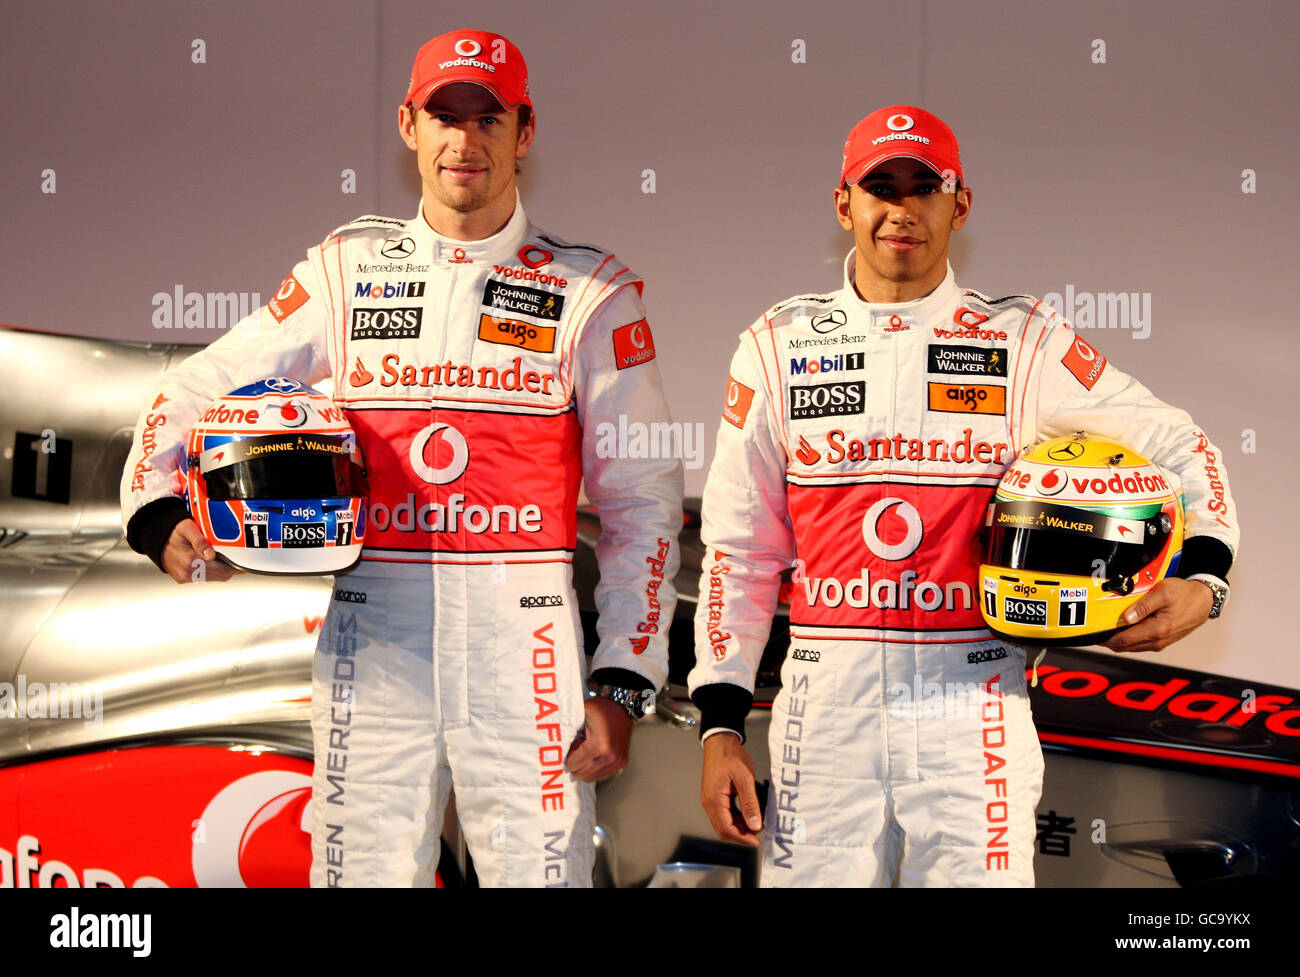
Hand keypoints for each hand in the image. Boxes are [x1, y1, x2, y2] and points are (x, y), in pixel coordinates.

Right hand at [161, 519, 238, 582]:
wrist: (155, 537)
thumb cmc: (172, 530)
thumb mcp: (187, 528)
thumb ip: (200, 541)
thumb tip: (211, 555)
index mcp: (189, 561)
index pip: (222, 569)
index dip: (236, 566)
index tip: (245, 561)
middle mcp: (186, 572)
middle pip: (220, 575)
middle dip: (231, 567)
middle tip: (239, 558)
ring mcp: (184, 577)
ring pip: (214, 578)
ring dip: (222, 569)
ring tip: (226, 557)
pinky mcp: (182, 579)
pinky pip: (204, 578)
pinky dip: (212, 571)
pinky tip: (213, 561)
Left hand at [565, 695, 632, 781]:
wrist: (623, 707)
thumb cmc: (600, 709)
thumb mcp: (581, 714)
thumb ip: (568, 729)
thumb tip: (554, 745)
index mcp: (599, 745)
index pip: (574, 765)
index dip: (569, 755)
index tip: (573, 744)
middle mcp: (610, 757)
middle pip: (581, 775)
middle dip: (576, 763)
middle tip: (579, 748)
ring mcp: (617, 762)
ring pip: (591, 777)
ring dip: (586, 766)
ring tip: (588, 749)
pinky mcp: (622, 763)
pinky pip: (601, 774)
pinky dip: (595, 766)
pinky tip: (596, 752)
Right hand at [700, 732, 762, 846]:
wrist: (720, 742)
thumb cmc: (730, 756)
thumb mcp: (745, 779)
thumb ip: (750, 803)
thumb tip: (754, 824)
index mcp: (714, 799)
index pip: (726, 829)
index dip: (742, 838)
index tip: (757, 840)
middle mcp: (709, 803)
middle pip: (723, 830)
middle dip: (741, 835)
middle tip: (758, 832)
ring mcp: (710, 800)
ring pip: (724, 823)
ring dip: (740, 827)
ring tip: (756, 823)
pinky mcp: (714, 797)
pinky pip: (724, 815)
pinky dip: (736, 819)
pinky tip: (748, 815)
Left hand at [1102, 577, 1213, 652]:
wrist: (1205, 600)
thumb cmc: (1185, 594)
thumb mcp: (1162, 593)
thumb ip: (1142, 606)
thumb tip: (1125, 618)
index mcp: (1157, 630)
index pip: (1122, 641)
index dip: (1104, 638)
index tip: (1093, 632)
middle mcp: (1157, 641)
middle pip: (1124, 647)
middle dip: (1108, 640)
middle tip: (1096, 628)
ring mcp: (1160, 643)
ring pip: (1131, 647)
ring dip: (1117, 640)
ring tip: (1107, 627)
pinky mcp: (1161, 641)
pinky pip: (1139, 644)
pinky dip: (1128, 638)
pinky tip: (1123, 627)